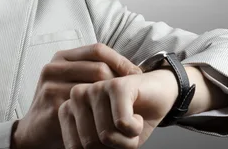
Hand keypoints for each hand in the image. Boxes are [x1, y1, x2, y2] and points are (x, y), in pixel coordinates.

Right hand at [12, 43, 141, 148]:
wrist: (35, 131)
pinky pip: (87, 108)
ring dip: (114, 99)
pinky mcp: (53, 108)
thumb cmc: (61, 103)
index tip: (137, 75)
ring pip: (95, 88)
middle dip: (120, 81)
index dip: (120, 61)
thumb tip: (134, 69)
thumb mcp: (73, 79)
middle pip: (99, 67)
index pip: (97, 49)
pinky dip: (103, 114)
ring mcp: (51, 87)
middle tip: (134, 94)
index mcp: (62, 58)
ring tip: (126, 107)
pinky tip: (111, 120)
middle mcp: (54, 68)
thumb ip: (94, 70)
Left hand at [58, 68, 179, 148]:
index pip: (75, 148)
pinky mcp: (116, 86)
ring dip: (128, 139)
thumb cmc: (130, 120)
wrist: (158, 95)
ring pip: (106, 136)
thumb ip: (90, 147)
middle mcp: (77, 96)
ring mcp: (96, 88)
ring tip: (131, 121)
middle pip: (90, 144)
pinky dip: (136, 128)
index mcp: (68, 110)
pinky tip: (138, 115)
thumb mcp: (106, 142)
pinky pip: (122, 124)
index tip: (109, 137)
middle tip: (123, 129)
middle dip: (114, 146)